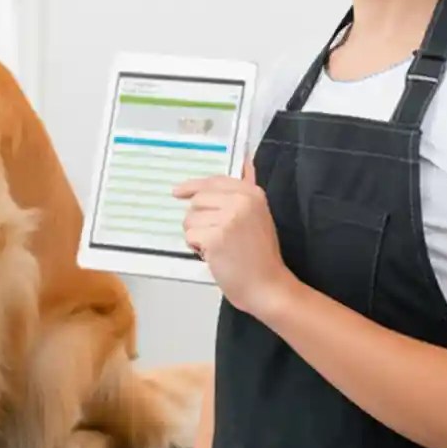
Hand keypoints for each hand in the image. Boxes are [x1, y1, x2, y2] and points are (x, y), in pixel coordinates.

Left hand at [174, 158, 294, 317]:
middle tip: (214, 237)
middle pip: (197, 200)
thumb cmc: (261, 256)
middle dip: (198, 219)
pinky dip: (196, 248)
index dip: (194, 187)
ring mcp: (228, 218)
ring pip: (190, 219)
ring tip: (217, 248)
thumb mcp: (258, 216)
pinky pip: (190, 236)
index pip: (214, 182)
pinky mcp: (215, 237)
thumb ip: (244, 192)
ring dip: (196, 235)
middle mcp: (241, 201)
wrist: (268, 286)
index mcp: (252, 193)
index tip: (178, 192)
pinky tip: (213, 256)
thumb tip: (245, 161)